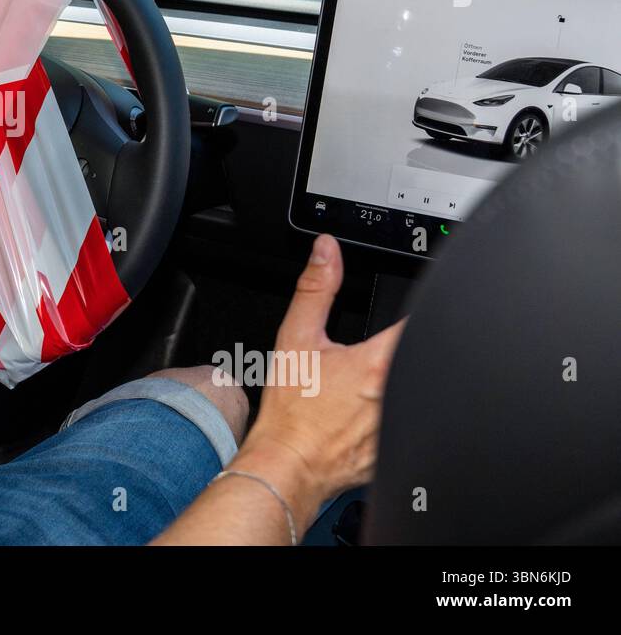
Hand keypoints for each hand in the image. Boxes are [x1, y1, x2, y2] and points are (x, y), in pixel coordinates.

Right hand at [240, 234, 405, 512]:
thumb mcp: (296, 337)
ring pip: (423, 392)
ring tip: (364, 392)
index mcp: (380, 362)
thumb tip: (326, 251)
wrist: (290, 463)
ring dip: (406, 385)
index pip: (423, 323)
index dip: (423, 309)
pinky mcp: (404, 446)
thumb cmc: (292, 410)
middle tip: (369, 362)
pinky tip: (366, 419)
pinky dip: (402, 416)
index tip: (412, 310)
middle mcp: (402, 393)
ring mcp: (406, 423)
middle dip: (406, 351)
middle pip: (425, 357)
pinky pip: (416, 425)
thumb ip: (316, 289)